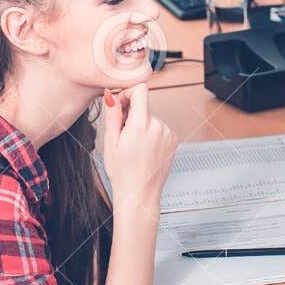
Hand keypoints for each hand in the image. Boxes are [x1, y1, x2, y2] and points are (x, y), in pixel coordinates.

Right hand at [98, 82, 177, 209]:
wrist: (139, 194)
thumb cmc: (123, 173)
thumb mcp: (111, 142)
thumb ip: (112, 115)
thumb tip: (111, 95)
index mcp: (141, 125)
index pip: (140, 89)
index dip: (128, 93)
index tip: (121, 104)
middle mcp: (158, 126)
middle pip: (143, 105)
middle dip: (131, 114)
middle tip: (122, 134)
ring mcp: (168, 133)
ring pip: (150, 117)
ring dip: (140, 125)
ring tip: (133, 145)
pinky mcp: (173, 140)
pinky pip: (159, 127)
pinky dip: (150, 133)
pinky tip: (143, 149)